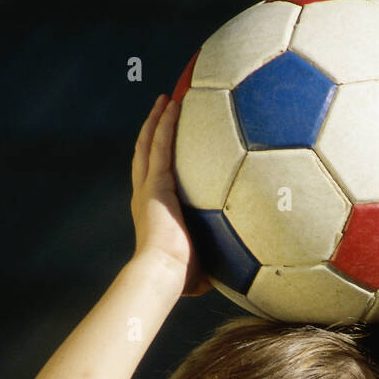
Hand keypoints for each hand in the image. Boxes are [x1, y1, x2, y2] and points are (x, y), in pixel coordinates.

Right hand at [130, 95, 210, 295]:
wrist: (165, 272)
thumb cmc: (180, 278)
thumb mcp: (199, 268)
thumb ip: (213, 264)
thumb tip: (233, 274)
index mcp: (153, 211)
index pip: (153, 179)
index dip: (156, 160)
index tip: (164, 146)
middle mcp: (146, 195)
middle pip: (145, 155)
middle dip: (152, 132)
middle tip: (161, 112)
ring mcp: (149, 187)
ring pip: (149, 144)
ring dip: (156, 121)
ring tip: (165, 100)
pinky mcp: (155, 183)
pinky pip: (160, 145)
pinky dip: (164, 124)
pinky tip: (172, 105)